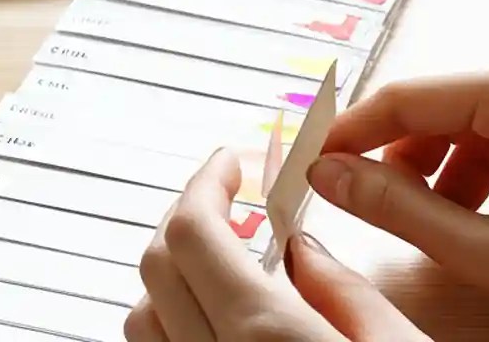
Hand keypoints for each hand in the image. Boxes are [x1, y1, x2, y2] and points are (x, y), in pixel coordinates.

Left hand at [124, 148, 428, 340]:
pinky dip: (173, 322)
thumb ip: (345, 293)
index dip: (206, 183)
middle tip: (227, 200)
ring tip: (225, 260)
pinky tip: (220, 318)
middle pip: (156, 266)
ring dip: (173, 276)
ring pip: (144, 318)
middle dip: (187, 217)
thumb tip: (304, 252)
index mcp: (263, 333)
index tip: (230, 164)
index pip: (193, 231)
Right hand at [309, 65, 488, 340]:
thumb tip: (328, 177)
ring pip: (467, 131)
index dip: (351, 133)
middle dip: (393, 159)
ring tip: (419, 228)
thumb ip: (398, 208)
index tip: (309, 168)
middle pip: (437, 111)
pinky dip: (473, 181)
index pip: (409, 97)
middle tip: (355, 207)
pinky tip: (465, 224)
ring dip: (433, 176)